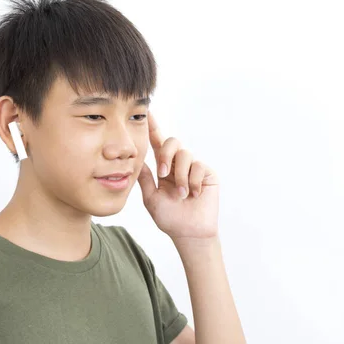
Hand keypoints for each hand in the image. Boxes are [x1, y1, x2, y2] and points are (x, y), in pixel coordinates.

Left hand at [137, 110, 219, 240]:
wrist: (188, 233)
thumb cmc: (169, 217)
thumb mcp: (151, 197)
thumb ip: (145, 178)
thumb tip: (135, 160)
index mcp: (164, 167)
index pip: (157, 143)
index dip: (153, 126)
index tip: (147, 111)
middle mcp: (179, 164)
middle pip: (172, 142)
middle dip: (166, 154)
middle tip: (163, 174)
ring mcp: (194, 168)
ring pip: (185, 154)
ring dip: (180, 176)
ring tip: (181, 194)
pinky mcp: (208, 174)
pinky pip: (199, 166)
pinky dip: (193, 182)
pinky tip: (193, 195)